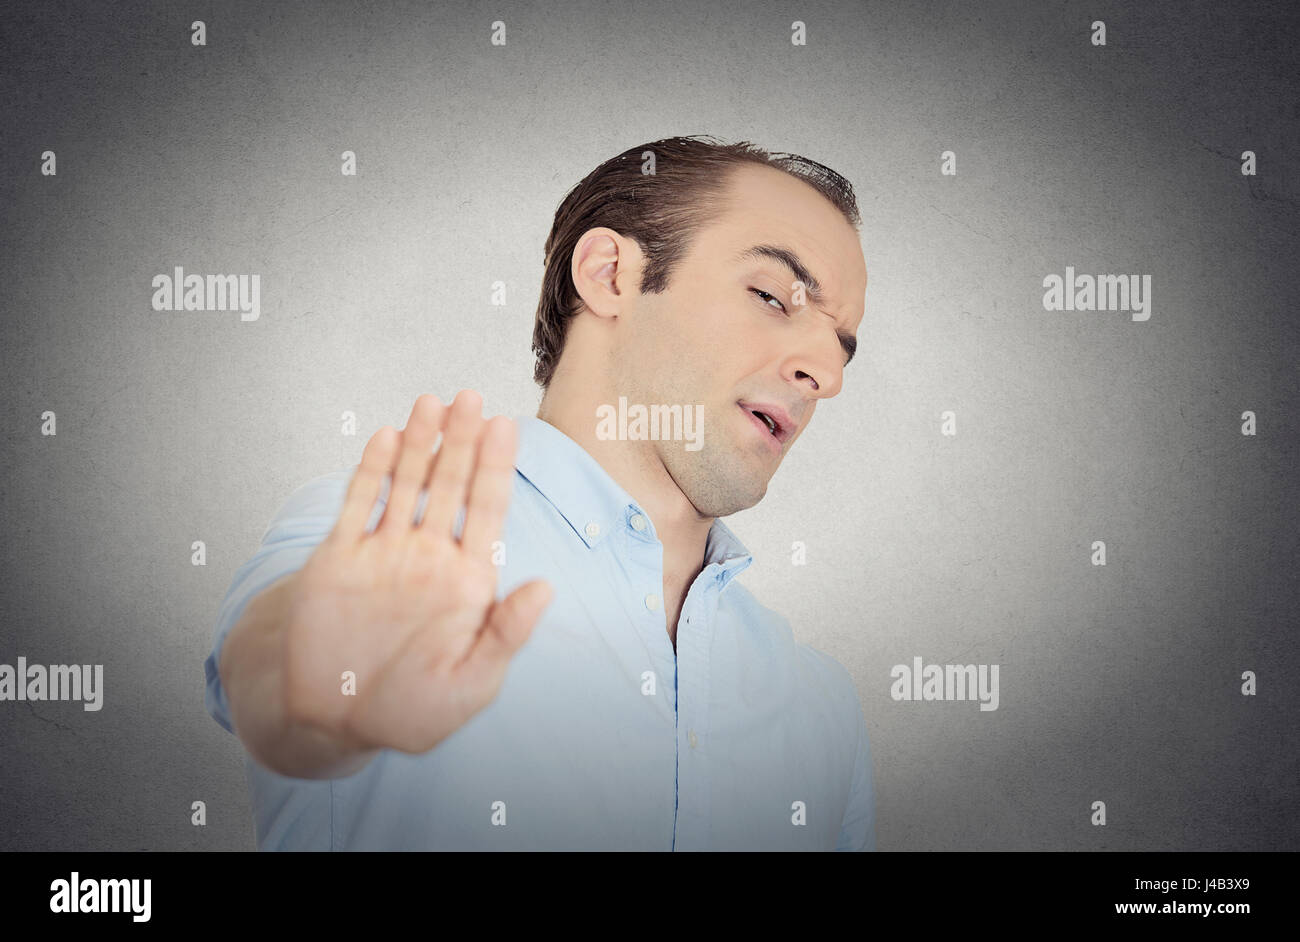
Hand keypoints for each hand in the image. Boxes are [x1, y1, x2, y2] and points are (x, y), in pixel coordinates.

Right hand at [280, 390, 552, 754]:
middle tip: (472, 396)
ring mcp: (384, 554)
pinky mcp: (341, 559)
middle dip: (462, 441)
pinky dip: (371, 471)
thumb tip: (547, 588)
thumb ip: (506, 635)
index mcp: (467, 582)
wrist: (332, 721)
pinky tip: (387, 437)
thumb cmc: (410, 713)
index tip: (506, 426)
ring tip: (433, 402)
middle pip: (450, 486)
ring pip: (406, 485)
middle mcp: (429, 558)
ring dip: (420, 444)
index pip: (488, 511)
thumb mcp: (469, 684)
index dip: (496, 468)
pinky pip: (359, 506)